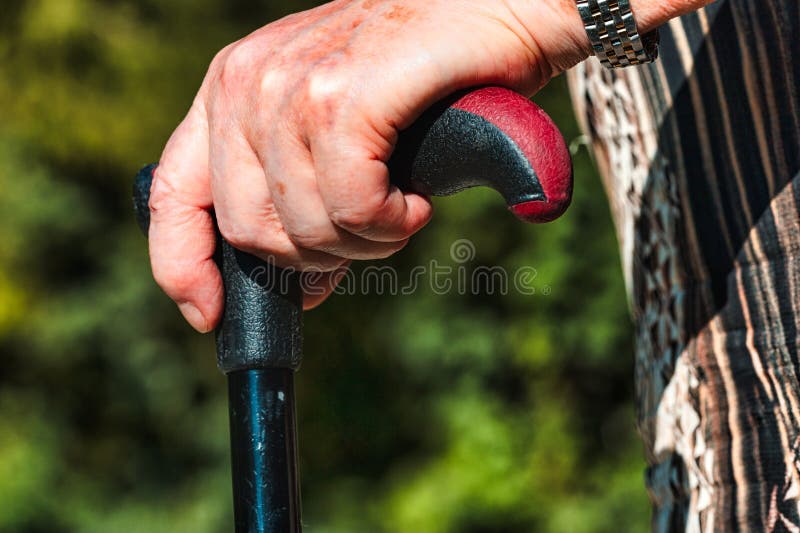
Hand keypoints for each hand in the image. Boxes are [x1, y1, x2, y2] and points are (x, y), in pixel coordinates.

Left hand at [147, 0, 708, 331]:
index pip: (171, 193)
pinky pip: (352, 207)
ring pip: (304, 230)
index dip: (181, 265)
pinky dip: (390, 222)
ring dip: (364, 241)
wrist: (491, 8)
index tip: (209, 316)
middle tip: (369, 228)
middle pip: (249, 233)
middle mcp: (246, 83)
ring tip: (399, 205)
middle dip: (315, 256)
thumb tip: (300, 289)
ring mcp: (292, 86)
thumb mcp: (335, 134)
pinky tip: (414, 201)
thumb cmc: (419, 77)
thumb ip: (297, 200)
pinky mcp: (345, 96)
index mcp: (230, 90)